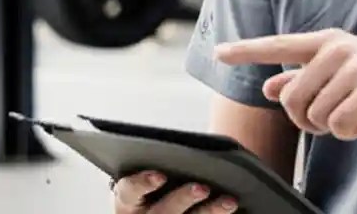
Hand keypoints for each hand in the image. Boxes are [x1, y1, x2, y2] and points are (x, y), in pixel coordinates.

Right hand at [111, 171, 237, 213]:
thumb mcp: (141, 175)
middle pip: (163, 212)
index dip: (143, 183)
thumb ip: (154, 164)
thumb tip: (181, 149)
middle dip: (183, 199)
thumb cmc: (145, 185)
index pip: (129, 191)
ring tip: (228, 201)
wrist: (146, 209)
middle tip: (202, 187)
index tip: (160, 175)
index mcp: (125, 200)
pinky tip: (231, 206)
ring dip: (210, 212)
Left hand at [215, 28, 356, 138]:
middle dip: (306, 119)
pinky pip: (337, 126)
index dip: (246, 50)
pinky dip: (349, 133)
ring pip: (314, 116)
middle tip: (332, 119)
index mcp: (329, 41)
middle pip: (292, 98)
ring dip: (333, 126)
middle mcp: (338, 49)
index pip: (279, 44)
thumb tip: (269, 88)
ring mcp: (354, 68)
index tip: (220, 53)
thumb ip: (305, 78)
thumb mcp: (344, 73)